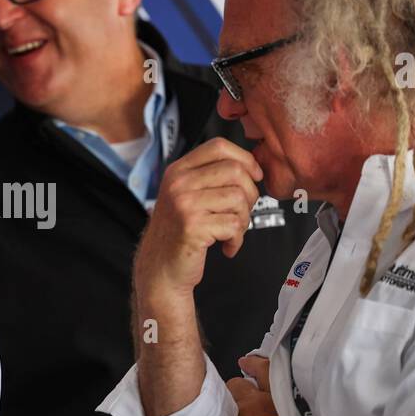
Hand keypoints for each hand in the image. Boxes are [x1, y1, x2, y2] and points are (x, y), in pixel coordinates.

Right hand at [135, 137, 262, 298]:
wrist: (160, 269)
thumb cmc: (179, 233)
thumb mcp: (187, 196)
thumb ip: (211, 178)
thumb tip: (253, 165)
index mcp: (178, 170)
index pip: (219, 146)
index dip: (245, 159)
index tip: (254, 176)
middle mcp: (178, 183)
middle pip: (235, 171)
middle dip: (250, 194)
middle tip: (242, 213)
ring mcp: (184, 204)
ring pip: (238, 198)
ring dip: (244, 220)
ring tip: (231, 231)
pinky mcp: (192, 227)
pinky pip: (234, 225)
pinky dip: (237, 240)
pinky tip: (226, 246)